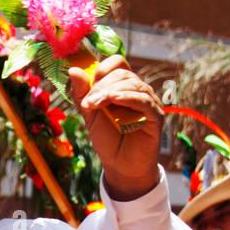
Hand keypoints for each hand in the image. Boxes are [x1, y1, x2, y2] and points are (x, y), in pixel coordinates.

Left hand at [69, 55, 163, 200]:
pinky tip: (114, 99)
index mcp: (122, 86)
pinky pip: (144, 101)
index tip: (87, 86)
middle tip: (88, 103)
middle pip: (123, 73)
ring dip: (110, 91)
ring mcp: (149, 102)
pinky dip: (128, 97)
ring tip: (94, 104)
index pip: (117, 63)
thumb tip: (73, 70)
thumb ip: (82, 93)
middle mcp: (138, 91)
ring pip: (133, 84)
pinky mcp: (156, 116)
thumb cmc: (107, 139)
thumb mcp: (90, 114)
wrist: (120, 166)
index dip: (102, 69)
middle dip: (101, 85)